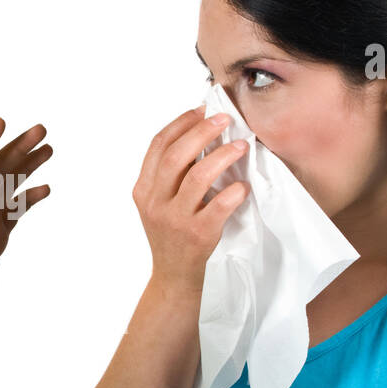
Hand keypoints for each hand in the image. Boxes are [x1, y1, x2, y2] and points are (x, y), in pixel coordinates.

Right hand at [132, 106, 249, 295]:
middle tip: (225, 119)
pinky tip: (243, 186)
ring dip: (222, 156)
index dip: (181, 123)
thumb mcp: (158, 203)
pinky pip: (219, 206)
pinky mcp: (197, 235)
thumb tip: (200, 134)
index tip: (202, 110)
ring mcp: (175, 219)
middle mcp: (155, 202)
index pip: (158, 145)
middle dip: (202, 131)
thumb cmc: (171, 234)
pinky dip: (234, 192)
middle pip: (176, 156)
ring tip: (241, 145)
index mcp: (143, 189)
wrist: (173, 277)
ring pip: (198, 177)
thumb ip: (170, 175)